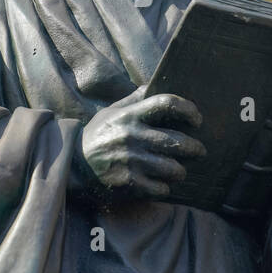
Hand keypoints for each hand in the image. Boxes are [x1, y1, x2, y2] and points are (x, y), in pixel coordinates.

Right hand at [74, 86, 204, 204]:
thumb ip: (134, 99)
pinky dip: (164, 187)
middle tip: (199, 151)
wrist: (72, 164)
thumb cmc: (97, 135)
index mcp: (129, 115)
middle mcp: (131, 136)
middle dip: (195, 148)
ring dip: (180, 170)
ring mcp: (131, 161)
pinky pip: (160, 188)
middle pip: (177, 140)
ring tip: (179, 170)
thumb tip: (154, 84)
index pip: (166, 103)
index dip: (188, 109)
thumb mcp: (111, 112)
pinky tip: (161, 184)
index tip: (197, 120)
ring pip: (173, 168)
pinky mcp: (128, 183)